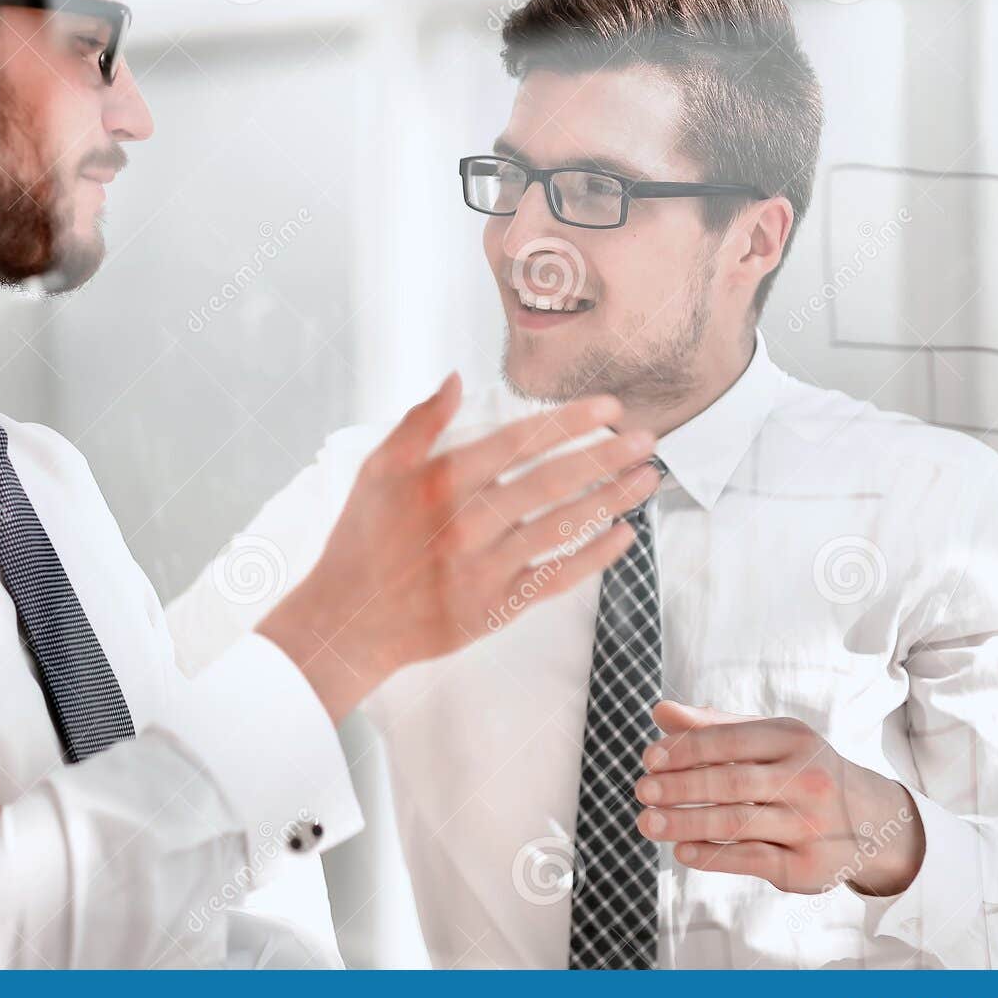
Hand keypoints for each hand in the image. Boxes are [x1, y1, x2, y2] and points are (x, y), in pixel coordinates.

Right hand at [258, 373, 660, 723]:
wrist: (349, 618)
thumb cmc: (362, 539)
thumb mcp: (377, 469)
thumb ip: (419, 422)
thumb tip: (456, 378)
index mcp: (440, 482)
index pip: (519, 442)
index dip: (569, 422)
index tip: (609, 408)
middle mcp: (467, 523)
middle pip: (552, 482)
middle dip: (606, 457)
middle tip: (647, 440)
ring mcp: (485, 567)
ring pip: (562, 527)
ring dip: (611, 500)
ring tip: (647, 479)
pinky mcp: (495, 606)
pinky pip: (556, 577)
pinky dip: (593, 556)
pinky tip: (623, 535)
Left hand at [634, 700, 924, 895]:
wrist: (872, 822)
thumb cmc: (802, 770)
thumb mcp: (769, 740)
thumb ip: (714, 727)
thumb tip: (660, 712)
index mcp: (793, 740)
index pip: (730, 739)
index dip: (685, 748)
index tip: (649, 759)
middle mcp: (807, 779)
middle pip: (731, 782)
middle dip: (679, 787)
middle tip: (640, 790)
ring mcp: (811, 825)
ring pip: (737, 824)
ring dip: (685, 823)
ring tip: (647, 823)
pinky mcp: (808, 867)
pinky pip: (752, 860)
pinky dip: (712, 856)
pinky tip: (682, 851)